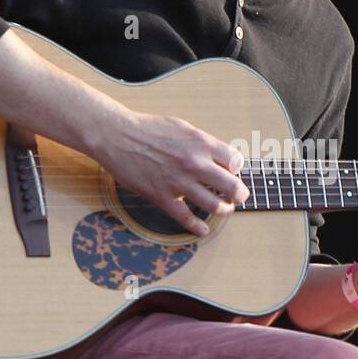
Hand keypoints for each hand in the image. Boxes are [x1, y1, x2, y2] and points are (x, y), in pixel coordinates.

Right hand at [98, 107, 248, 235]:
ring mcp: (180, 183)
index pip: (236, 161)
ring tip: (223, 209)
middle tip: (239, 197)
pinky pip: (186, 218)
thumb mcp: (182, 127)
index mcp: (202, 143)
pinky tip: (203, 230)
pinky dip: (198, 227)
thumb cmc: (148, 129)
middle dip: (240, 195)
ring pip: (215, 206)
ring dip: (224, 210)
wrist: (117, 137)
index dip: (237, 169)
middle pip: (233, 187)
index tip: (232, 173)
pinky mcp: (163, 197)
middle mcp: (195, 164)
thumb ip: (202, 143)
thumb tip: (218, 156)